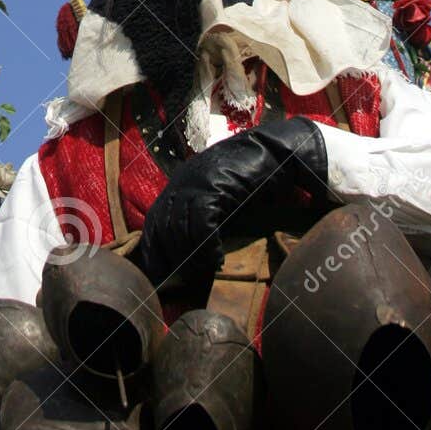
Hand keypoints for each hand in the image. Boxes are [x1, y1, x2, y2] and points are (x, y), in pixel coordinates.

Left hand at [138, 116, 328, 288]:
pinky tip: (217, 260)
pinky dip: (207, 247)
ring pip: (179, 228)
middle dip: (170, 257)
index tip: (159, 274)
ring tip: (202, 273)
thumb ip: (203, 216)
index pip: (155, 221)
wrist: (276, 150)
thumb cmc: (250, 177)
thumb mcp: (220, 197)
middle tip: (184, 280)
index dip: (154, 249)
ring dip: (190, 256)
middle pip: (162, 228)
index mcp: (180, 185)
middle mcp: (183, 183)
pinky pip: (202, 225)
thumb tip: (191, 250)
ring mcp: (196, 183)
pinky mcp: (215, 188)